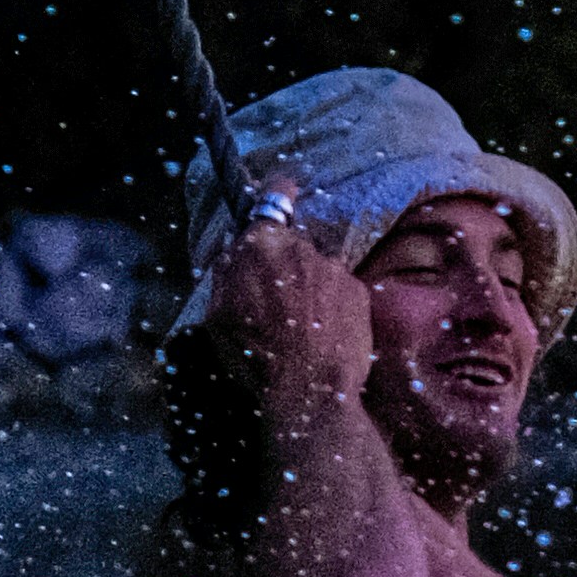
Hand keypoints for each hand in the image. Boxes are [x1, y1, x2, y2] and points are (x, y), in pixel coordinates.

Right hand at [197, 206, 374, 424]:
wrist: (307, 390)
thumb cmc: (254, 356)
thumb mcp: (218, 316)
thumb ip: (227, 276)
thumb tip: (234, 256)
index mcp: (260, 247)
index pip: (272, 201)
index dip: (277, 192)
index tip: (285, 186)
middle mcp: (301, 248)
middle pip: (293, 246)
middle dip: (286, 265)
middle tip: (277, 302)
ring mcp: (334, 268)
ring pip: (318, 270)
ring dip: (311, 288)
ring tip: (302, 328)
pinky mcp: (358, 292)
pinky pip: (341, 291)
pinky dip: (334, 307)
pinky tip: (324, 335)